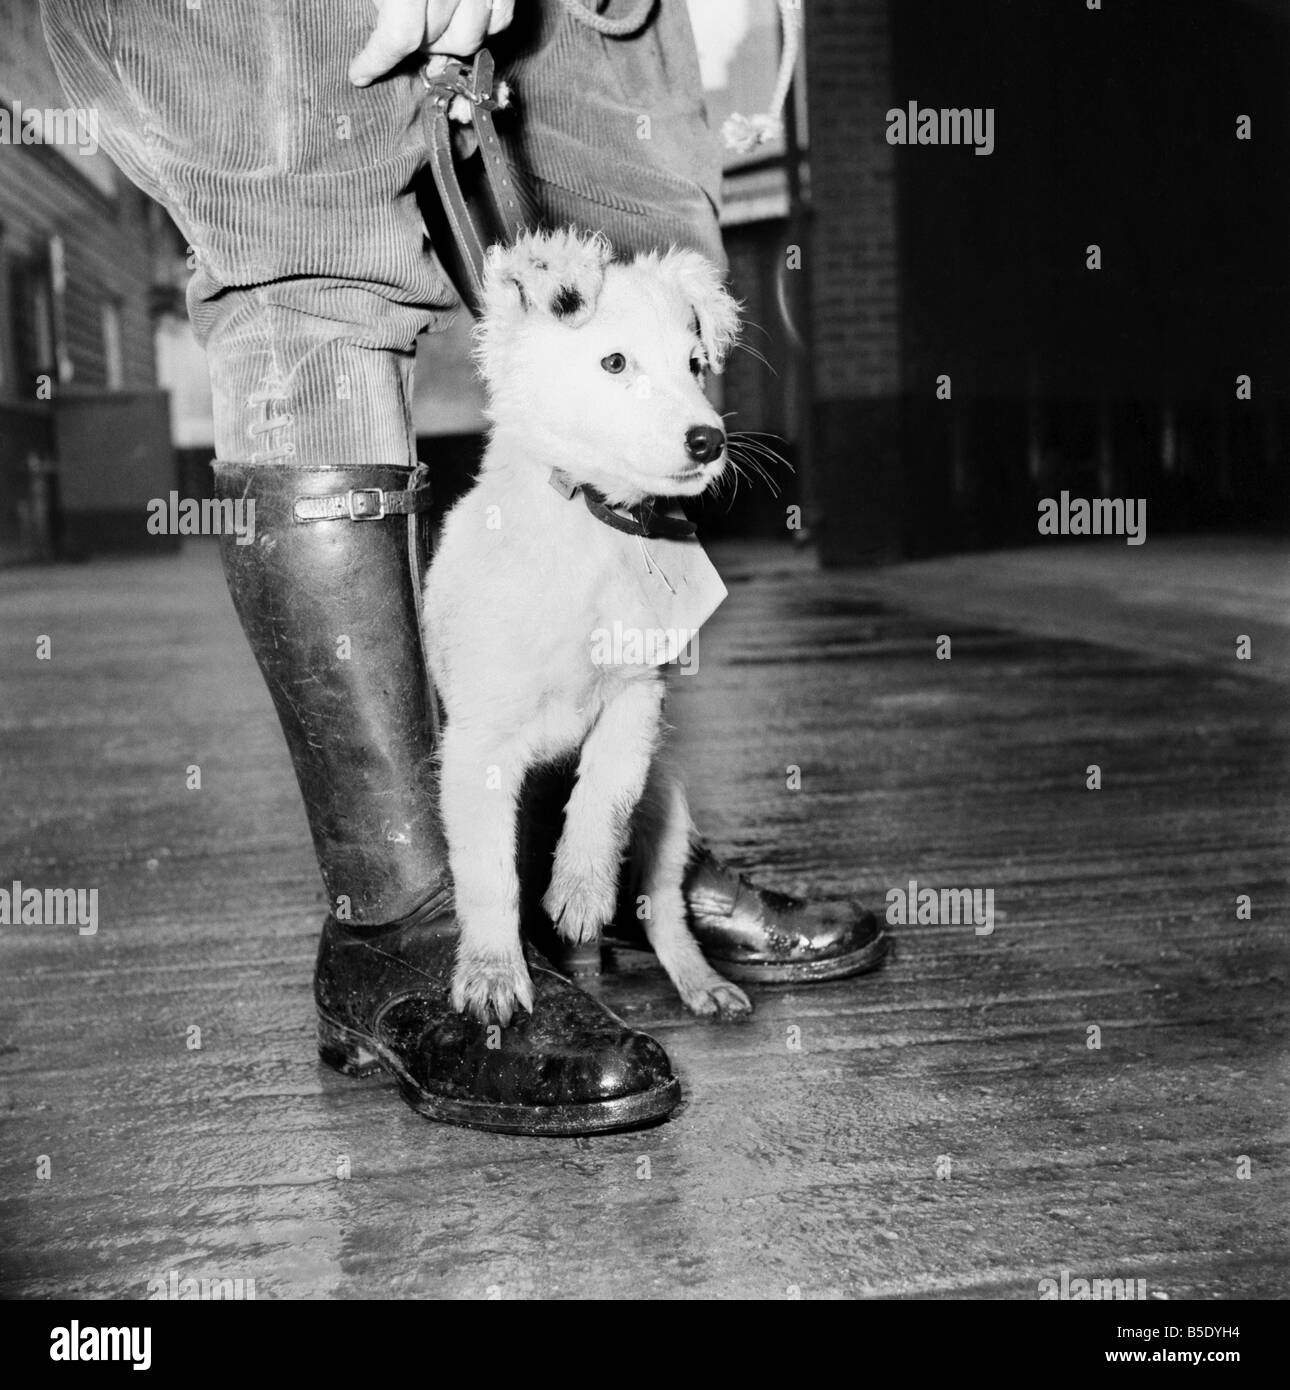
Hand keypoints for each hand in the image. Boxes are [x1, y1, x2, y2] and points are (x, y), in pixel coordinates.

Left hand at [350, 0, 515, 86]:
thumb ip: (379, 3)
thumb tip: (376, 34)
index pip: (399, 36)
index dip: (378, 59)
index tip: (360, 73)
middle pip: (437, 40)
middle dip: (419, 46)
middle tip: (403, 40)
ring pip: (470, 36)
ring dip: (449, 39)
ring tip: (433, 27)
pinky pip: (501, 18)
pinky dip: (485, 25)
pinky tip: (464, 17)